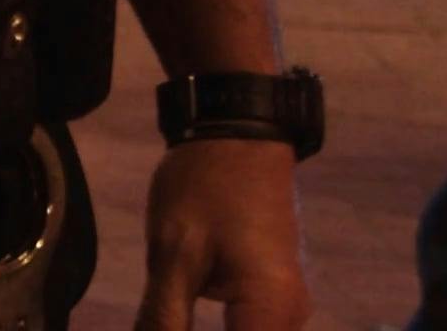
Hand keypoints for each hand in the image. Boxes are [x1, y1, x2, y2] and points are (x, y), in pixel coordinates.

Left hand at [132, 138, 311, 330]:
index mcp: (271, 313)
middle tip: (156, 326)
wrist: (240, 135)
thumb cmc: (205, 188)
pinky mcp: (274, 299)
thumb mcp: (173, 255)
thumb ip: (163, 321)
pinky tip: (178, 327)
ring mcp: (287, 310)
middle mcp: (290, 320)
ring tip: (164, 324)